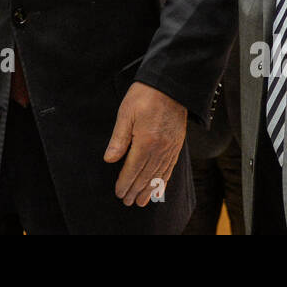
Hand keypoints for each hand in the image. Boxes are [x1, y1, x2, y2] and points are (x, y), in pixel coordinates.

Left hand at [104, 82, 186, 206]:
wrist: (171, 85)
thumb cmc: (145, 95)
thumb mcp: (126, 113)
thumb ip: (119, 139)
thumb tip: (109, 160)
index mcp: (146, 141)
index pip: (133, 169)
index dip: (125, 183)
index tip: (119, 193)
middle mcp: (160, 148)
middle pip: (146, 176)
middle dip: (136, 190)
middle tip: (128, 202)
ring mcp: (170, 147)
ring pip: (159, 175)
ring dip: (149, 190)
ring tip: (142, 201)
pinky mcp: (177, 145)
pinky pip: (170, 167)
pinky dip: (164, 180)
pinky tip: (159, 188)